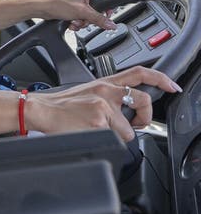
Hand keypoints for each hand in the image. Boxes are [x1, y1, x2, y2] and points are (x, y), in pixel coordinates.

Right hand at [24, 66, 181, 141]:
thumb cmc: (63, 105)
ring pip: (129, 130)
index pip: (139, 72)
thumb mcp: (89, 92)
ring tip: (100, 130)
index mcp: (105, 82)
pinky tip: (91, 134)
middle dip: (145, 117)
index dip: (160, 78)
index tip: (172, 86)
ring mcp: (104, 106)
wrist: (42, 109)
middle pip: (144, 101)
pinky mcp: (99, 121)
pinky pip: (115, 140)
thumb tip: (127, 113)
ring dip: (119, 135)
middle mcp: (107, 90)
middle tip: (136, 123)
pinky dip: (106, 141)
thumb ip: (109, 96)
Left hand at [35, 0, 114, 30]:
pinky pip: (81, 17)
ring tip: (76, 22)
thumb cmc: (58, 4)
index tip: (108, 15)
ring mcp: (78, 1)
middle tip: (86, 20)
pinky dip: (77, 22)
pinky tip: (71, 24)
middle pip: (98, 8)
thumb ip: (98, 19)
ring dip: (83, 22)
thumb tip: (111, 24)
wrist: (41, 8)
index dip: (109, 5)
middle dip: (91, 18)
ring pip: (89, 15)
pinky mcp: (72, 8)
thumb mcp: (82, 12)